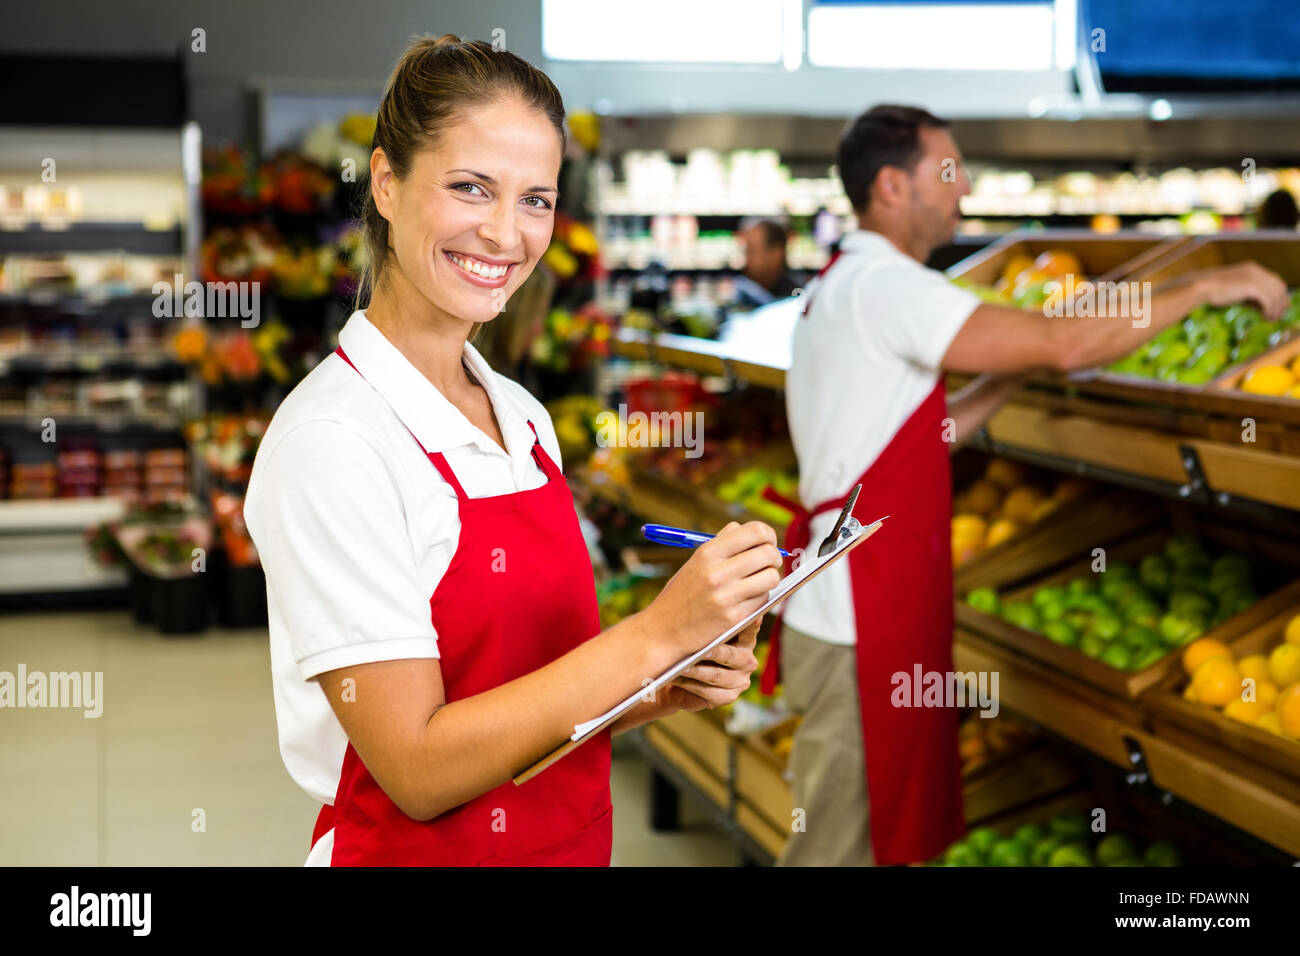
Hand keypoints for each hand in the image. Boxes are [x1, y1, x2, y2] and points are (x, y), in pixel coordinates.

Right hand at [641, 521, 781, 658]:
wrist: (662, 630)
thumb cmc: (681, 594)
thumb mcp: (695, 562)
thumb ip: (722, 543)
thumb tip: (751, 531)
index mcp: (708, 552)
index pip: (755, 531)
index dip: (768, 535)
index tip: (768, 542)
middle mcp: (717, 572)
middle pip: (768, 553)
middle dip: (774, 557)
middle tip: (768, 563)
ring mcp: (726, 596)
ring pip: (771, 577)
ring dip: (770, 579)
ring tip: (758, 581)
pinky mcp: (734, 618)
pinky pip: (763, 601)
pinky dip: (760, 598)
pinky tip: (747, 599)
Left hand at [661, 614, 762, 711]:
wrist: (679, 677)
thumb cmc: (692, 648)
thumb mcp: (702, 634)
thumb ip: (709, 626)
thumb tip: (701, 611)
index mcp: (745, 641)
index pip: (750, 630)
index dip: (752, 623)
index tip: (754, 616)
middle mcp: (747, 661)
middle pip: (731, 656)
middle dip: (713, 653)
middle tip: (700, 650)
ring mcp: (740, 681)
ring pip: (716, 675)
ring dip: (696, 670)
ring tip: (681, 666)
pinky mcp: (728, 697)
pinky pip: (707, 691)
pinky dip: (690, 684)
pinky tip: (678, 678)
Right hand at [1195, 261, 1288, 318]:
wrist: (1200, 287)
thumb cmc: (1213, 291)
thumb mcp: (1235, 291)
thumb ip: (1249, 295)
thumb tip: (1260, 307)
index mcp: (1252, 268)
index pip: (1275, 280)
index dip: (1277, 295)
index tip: (1274, 309)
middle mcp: (1256, 270)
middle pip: (1279, 286)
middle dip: (1280, 302)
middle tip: (1276, 316)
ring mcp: (1254, 277)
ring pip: (1276, 294)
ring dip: (1276, 309)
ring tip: (1270, 319)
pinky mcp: (1252, 286)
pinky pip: (1268, 300)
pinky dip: (1269, 310)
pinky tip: (1264, 318)